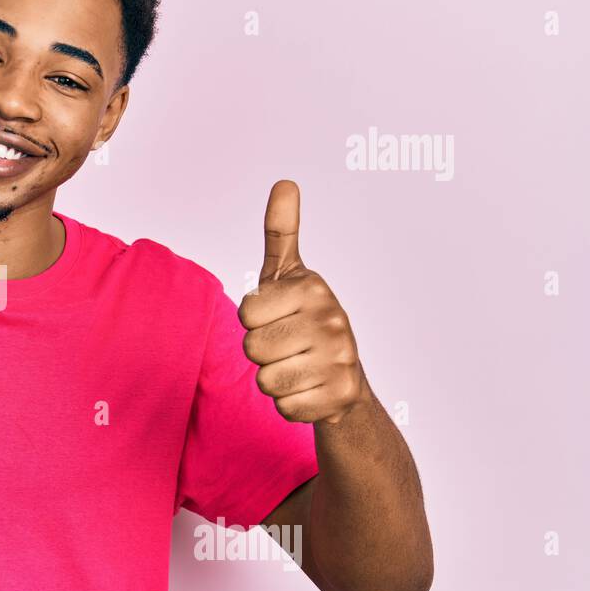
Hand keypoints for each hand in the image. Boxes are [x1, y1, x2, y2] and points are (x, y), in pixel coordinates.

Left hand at [238, 180, 365, 424]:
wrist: (342, 376)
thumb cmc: (303, 319)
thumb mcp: (288, 275)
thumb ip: (281, 231)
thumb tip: (285, 181)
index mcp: (314, 288)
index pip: (246, 312)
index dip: (254, 320)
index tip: (277, 316)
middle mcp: (334, 320)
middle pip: (252, 348)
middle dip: (262, 352)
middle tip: (288, 345)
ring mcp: (341, 360)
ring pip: (265, 381)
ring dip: (273, 379)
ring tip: (298, 366)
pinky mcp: (341, 397)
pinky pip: (284, 409)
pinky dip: (289, 405)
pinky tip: (309, 390)